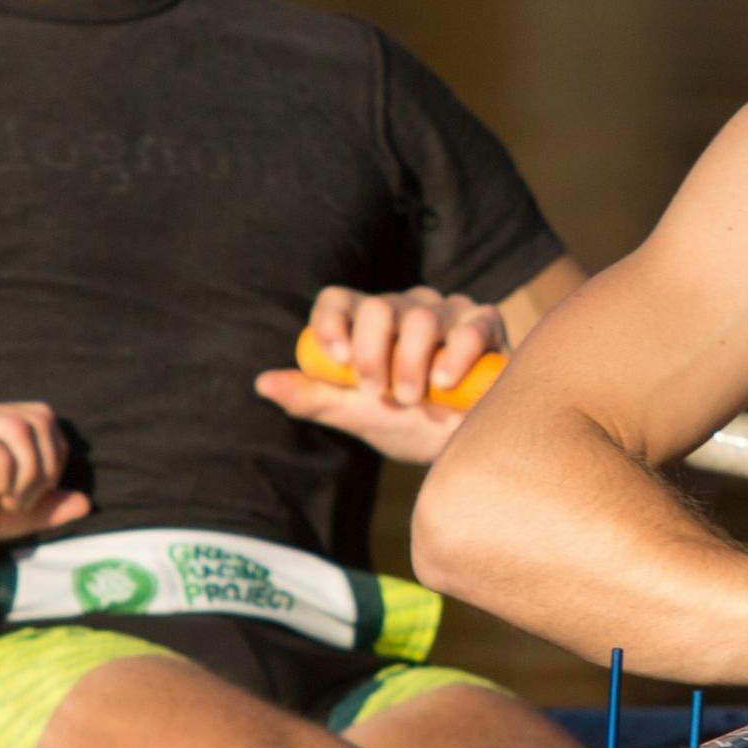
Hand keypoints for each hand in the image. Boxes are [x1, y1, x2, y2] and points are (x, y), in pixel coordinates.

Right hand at [0, 391, 87, 574]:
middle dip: (43, 470)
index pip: (41, 418)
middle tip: (18, 504)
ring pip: (22, 427)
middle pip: (39, 419)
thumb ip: (38, 510)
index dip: (51, 461)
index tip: (28, 500)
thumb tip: (85, 502)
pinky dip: (6, 476)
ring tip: (4, 503)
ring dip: (26, 475)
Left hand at [257, 284, 511, 462]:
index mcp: (367, 323)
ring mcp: (447, 311)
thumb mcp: (356, 415)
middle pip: (379, 307)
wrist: (462, 448)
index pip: (337, 299)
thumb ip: (313, 398)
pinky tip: (447, 384)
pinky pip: (469, 327)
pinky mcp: (485, 322)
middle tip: (379, 394)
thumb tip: (262, 382)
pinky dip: (456, 357)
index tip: (338, 363)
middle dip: (374, 356)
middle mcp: (405, 308)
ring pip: (421, 318)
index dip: (331, 323)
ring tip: (415, 400)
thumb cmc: (406, 426)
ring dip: (412, 366)